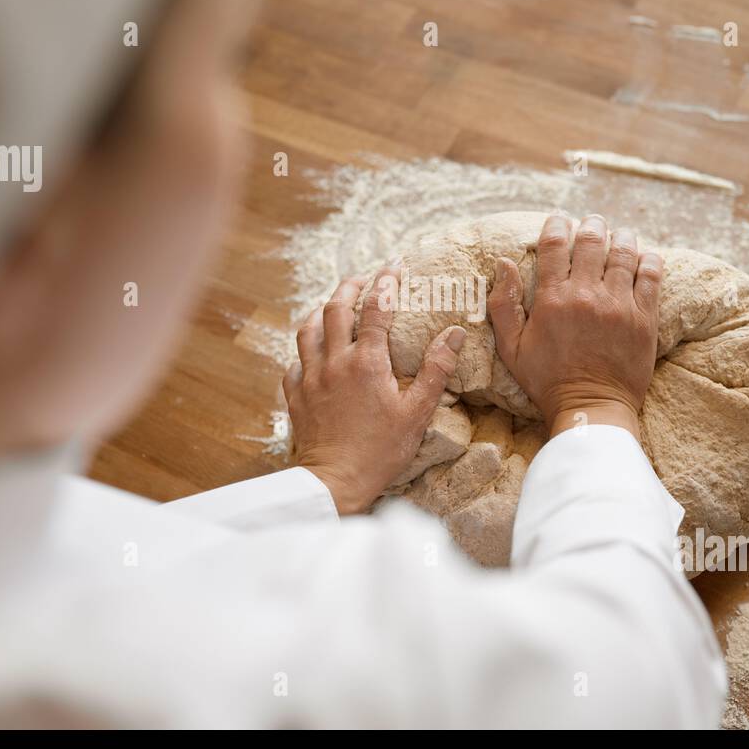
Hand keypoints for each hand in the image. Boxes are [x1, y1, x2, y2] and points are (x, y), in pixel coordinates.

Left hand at [284, 260, 466, 514]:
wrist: (334, 482)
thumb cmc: (380, 451)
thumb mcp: (417, 412)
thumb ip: (435, 370)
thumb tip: (455, 333)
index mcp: (366, 362)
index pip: (376, 308)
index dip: (386, 282)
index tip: (395, 266)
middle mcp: (333, 362)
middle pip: (335, 308)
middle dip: (350, 286)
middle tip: (363, 279)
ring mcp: (310, 378)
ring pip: (307, 329)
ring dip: (322, 312)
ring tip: (334, 306)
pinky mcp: (295, 396)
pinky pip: (294, 362)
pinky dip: (304, 350)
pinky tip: (312, 353)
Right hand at [487, 214, 662, 438]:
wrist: (591, 408)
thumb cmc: (547, 380)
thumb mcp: (512, 348)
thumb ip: (503, 304)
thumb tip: (503, 262)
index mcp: (553, 299)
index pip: (554, 244)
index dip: (556, 225)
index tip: (558, 219)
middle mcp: (587, 295)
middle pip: (592, 240)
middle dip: (592, 224)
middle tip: (592, 221)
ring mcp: (619, 305)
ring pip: (625, 252)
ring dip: (622, 236)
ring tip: (619, 234)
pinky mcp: (645, 318)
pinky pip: (652, 275)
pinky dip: (649, 259)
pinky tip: (644, 255)